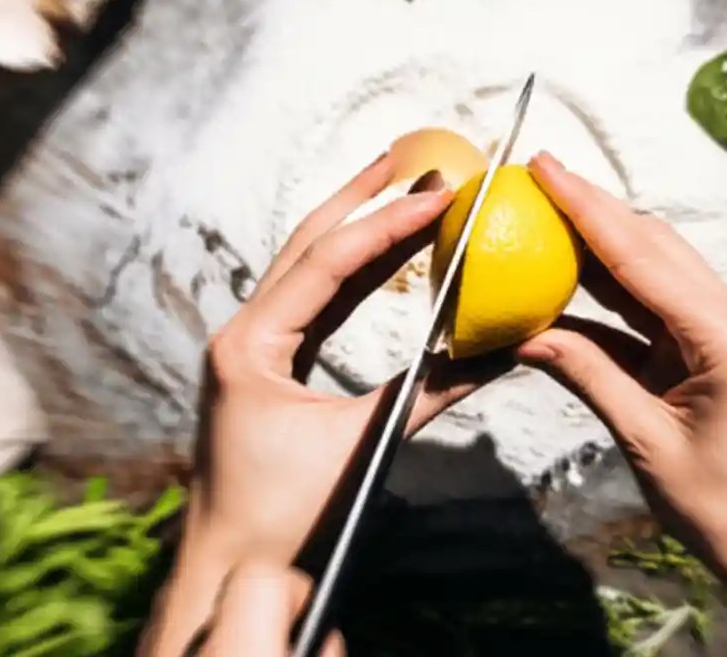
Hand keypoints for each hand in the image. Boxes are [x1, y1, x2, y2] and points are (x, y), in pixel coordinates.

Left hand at [141, 155, 510, 655]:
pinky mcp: (266, 369)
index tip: (441, 193)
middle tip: (407, 158)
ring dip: (354, 231)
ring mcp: (251, 350)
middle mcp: (243, 334)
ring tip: (398, 191)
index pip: (329, 263)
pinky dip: (350, 278)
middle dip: (358, 200)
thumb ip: (429, 394)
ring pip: (307, 272)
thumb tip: (495, 354)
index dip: (389, 224)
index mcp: (251, 344)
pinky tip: (382, 260)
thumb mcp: (362, 447)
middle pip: (306, 246)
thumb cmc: (283, 517)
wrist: (230, 568)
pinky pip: (312, 307)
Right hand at [519, 152, 726, 656]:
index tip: (546, 168)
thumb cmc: (719, 504)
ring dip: (600, 244)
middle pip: (652, 247)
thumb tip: (526, 334)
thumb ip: (588, 375)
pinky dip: (609, 295)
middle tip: (537, 178)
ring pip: (653, 270)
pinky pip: (652, 310)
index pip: (642, 256)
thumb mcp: (644, 439)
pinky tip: (567, 280)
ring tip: (545, 212)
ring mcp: (723, 332)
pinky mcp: (709, 350)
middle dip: (593, 210)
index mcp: (726, 336)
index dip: (589, 209)